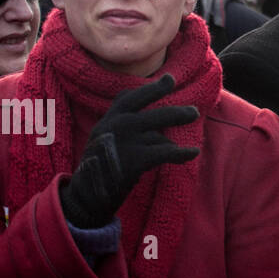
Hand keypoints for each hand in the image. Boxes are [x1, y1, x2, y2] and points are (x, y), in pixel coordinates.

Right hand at [59, 74, 200, 229]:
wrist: (84, 198)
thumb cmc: (100, 168)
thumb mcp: (103, 140)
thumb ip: (121, 125)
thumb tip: (154, 121)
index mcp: (107, 120)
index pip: (128, 98)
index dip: (150, 88)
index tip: (168, 79)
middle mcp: (115, 126)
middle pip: (150, 111)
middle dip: (173, 108)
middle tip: (194, 111)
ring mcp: (124, 141)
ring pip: (159, 131)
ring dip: (177, 129)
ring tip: (194, 126)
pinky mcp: (133, 159)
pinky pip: (164, 151)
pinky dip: (181, 153)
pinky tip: (193, 152)